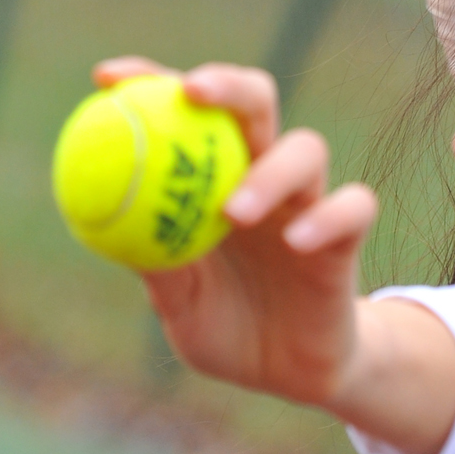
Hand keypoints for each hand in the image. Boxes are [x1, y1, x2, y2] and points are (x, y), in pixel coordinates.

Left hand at [95, 57, 454, 453]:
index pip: (187, 112)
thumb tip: (102, 218)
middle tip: (192, 93)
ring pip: (306, 149)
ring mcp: (307, 201)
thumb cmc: (226, 327)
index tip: (108, 78)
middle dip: (227, 85)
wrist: (289, 374)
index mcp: (214, 177)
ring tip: (232, 211)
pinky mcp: (346, 236)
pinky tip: (297, 240)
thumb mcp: (178, 304)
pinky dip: (326, 216)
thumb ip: (153, 263)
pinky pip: (351, 208)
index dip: (151, 82)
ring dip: (269, 170)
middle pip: (256, 102)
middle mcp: (263, 174)